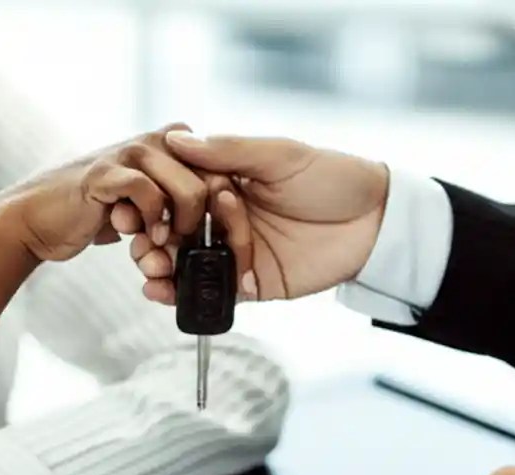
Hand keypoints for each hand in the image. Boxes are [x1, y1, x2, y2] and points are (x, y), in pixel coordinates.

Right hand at [0, 122, 210, 262]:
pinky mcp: (106, 172)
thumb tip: (222, 215)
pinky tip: (146, 238)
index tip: (212, 239)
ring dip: (184, 228)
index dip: (226, 211)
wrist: (39, 220)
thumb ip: (179, 200)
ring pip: (189, 188)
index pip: (224, 172)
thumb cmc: (95, 214)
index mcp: (172, 145)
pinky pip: (149, 194)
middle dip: (209, 223)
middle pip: (215, 181)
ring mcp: (131, 152)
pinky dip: (154, 223)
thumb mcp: (146, 205)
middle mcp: (157, 141)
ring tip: (166, 244)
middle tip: (189, 246)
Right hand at [130, 131, 389, 302]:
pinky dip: (189, 295)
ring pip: (192, 264)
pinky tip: (165, 294)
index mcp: (231, 182)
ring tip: (148, 274)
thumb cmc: (334, 178)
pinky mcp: (256, 284)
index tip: (135, 212)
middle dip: (155, 242)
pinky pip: (217, 292)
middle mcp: (230, 218)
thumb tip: (176, 139)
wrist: (378, 221)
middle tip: (141, 248)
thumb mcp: (279, 156)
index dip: (158, 204)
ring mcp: (241, 252)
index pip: (182, 195)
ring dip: (165, 270)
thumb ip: (228, 152)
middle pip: (180, 233)